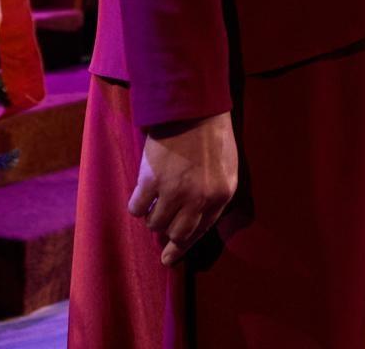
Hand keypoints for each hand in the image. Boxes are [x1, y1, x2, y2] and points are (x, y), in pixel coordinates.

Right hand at [129, 113, 239, 265]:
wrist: (193, 106)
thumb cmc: (212, 133)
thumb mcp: (227, 167)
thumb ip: (215, 194)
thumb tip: (197, 219)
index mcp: (221, 195)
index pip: (201, 232)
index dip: (183, 246)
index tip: (169, 258)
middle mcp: (199, 199)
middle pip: (177, 233)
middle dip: (168, 232)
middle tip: (160, 226)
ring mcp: (174, 191)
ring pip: (155, 223)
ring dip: (152, 216)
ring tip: (153, 199)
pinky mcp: (151, 180)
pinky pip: (136, 209)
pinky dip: (136, 206)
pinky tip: (141, 194)